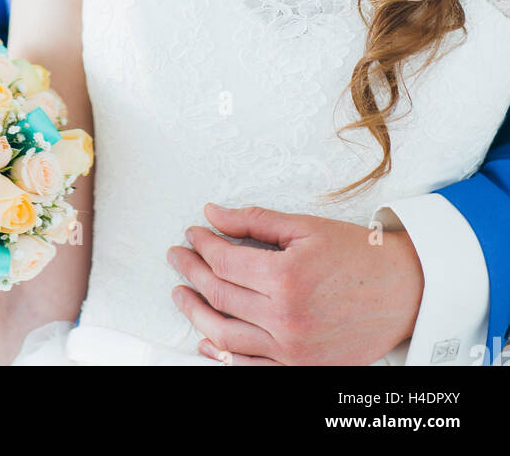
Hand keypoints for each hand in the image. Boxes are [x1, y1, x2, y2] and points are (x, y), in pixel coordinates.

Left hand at [167, 203, 424, 365]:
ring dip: (195, 313)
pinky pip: (249, 367)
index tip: (192, 233)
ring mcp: (291, 349)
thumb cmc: (358, 256)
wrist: (403, 293)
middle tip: (177, 257)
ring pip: (224, 335)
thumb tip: (213, 214)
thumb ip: (254, 221)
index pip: (223, 261)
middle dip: (191, 272)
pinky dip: (222, 354)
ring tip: (182, 293)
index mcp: (285, 277)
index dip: (201, 245)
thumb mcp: (305, 227)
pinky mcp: (300, 367)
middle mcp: (284, 317)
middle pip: (218, 296)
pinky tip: (207, 338)